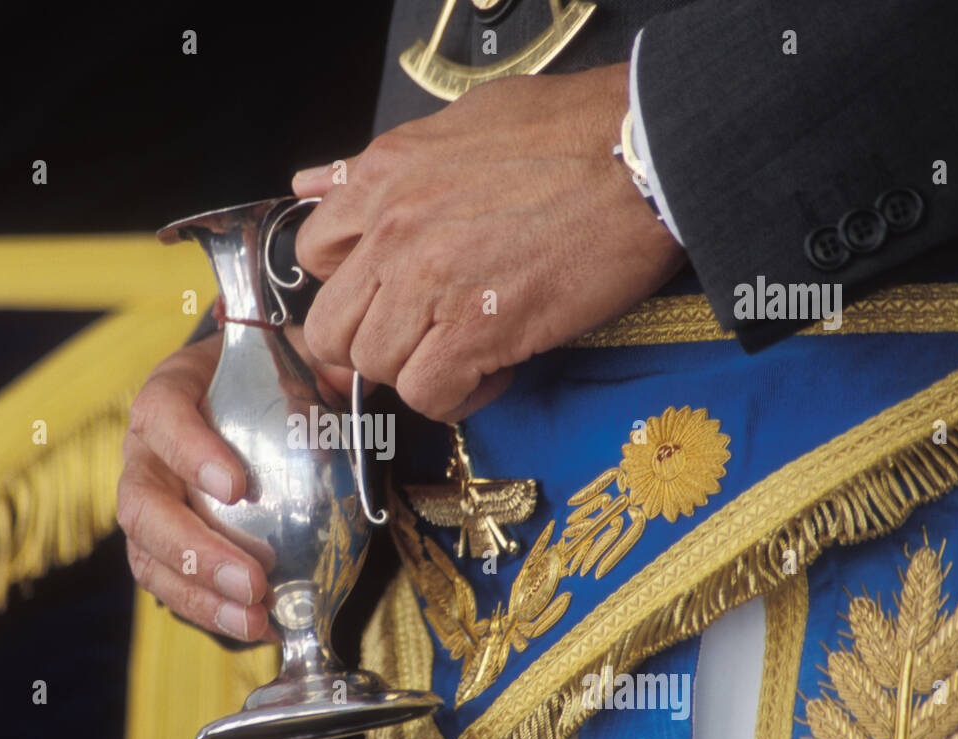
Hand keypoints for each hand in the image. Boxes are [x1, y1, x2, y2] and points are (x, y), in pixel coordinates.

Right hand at [117, 327, 352, 642]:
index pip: (162, 415)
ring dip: (199, 593)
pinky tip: (255, 625)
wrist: (250, 400)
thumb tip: (347, 376)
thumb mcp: (298, 355)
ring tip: (254, 617)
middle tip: (253, 580)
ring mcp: (149, 502)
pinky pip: (168, 584)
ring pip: (148, 555)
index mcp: (170, 392)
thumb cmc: (272, 376)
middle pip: (142, 505)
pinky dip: (207, 609)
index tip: (236, 487)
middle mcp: (145, 452)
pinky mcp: (159, 546)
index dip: (190, 452)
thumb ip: (322, 362)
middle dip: (195, 550)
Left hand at [292, 63, 685, 421]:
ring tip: (466, 352)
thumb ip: (381, 164)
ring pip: (375, 368)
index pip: (313, 254)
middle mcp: (392, 231)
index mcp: (382, 177)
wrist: (644, 152)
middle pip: (330, 329)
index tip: (386, 294)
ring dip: (418, 371)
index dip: (347, 285)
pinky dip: (456, 398)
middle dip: (369, 344)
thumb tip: (314, 180)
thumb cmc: (570, 131)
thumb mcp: (458, 123)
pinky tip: (493, 371)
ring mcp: (430, 282)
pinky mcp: (477, 329)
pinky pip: (428, 394)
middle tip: (420, 338)